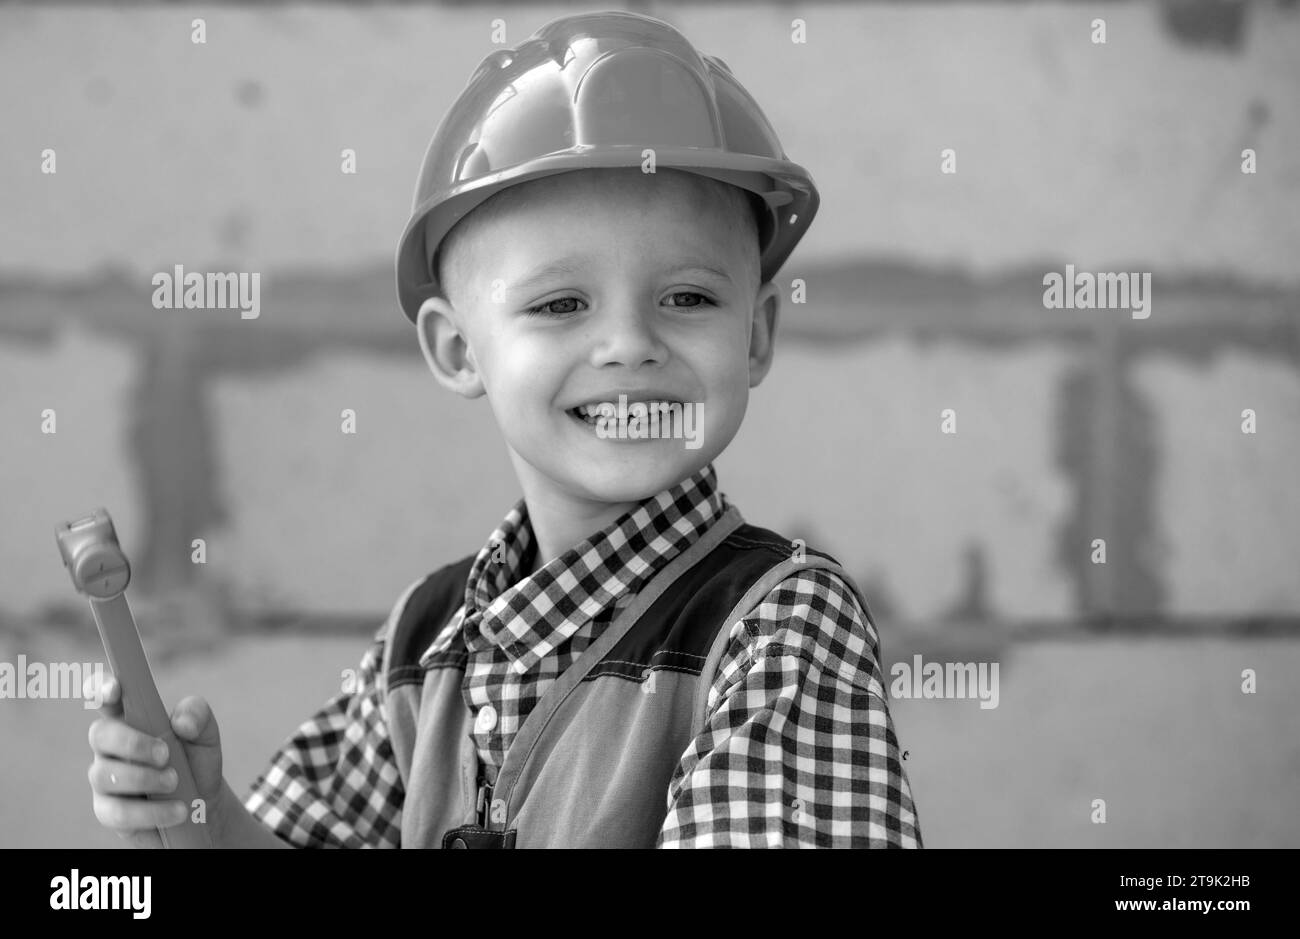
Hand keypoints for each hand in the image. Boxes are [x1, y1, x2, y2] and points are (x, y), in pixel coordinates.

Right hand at [86, 674, 226, 847]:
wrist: (202, 806)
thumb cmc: (196, 762)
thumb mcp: (206, 735)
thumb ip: (198, 716)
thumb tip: (181, 721)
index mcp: (131, 718)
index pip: (105, 696)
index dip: (101, 688)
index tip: (115, 689)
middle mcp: (110, 746)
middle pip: (99, 734)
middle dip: (132, 743)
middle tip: (166, 754)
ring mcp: (105, 779)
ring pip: (105, 775)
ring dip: (145, 779)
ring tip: (176, 783)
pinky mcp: (108, 811)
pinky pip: (117, 812)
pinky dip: (152, 812)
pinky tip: (177, 810)